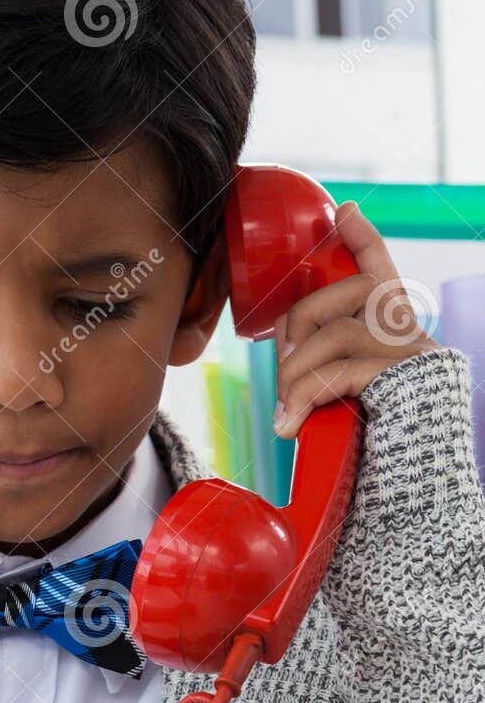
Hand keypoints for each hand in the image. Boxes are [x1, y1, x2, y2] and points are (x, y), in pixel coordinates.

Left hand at [273, 200, 440, 439]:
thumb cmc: (381, 453)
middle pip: (350, 290)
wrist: (421, 489)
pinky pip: (339, 371)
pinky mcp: (406, 379)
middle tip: (282, 370)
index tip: (343, 213)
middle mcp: (412, 334)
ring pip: (336, 333)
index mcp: (400, 334)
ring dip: (295, 375)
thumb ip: (330, 374)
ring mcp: (413, 354)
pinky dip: (306, 396)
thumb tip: (284, 369)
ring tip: (284, 415)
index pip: (383, 270)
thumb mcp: (350, 403)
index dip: (362, 238)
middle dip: (300, 323)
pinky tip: (292, 424)